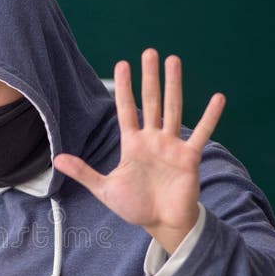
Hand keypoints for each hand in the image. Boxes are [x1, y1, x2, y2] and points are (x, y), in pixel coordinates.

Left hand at [54, 48, 225, 254]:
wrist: (162, 223)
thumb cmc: (136, 206)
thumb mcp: (105, 188)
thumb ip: (83, 172)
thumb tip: (56, 160)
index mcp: (133, 144)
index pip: (126, 109)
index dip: (124, 87)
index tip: (123, 63)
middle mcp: (153, 139)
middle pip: (151, 101)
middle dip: (149, 77)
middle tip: (149, 52)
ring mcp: (172, 145)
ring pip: (173, 109)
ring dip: (173, 85)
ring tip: (174, 61)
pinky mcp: (189, 157)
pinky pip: (202, 134)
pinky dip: (211, 117)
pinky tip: (218, 98)